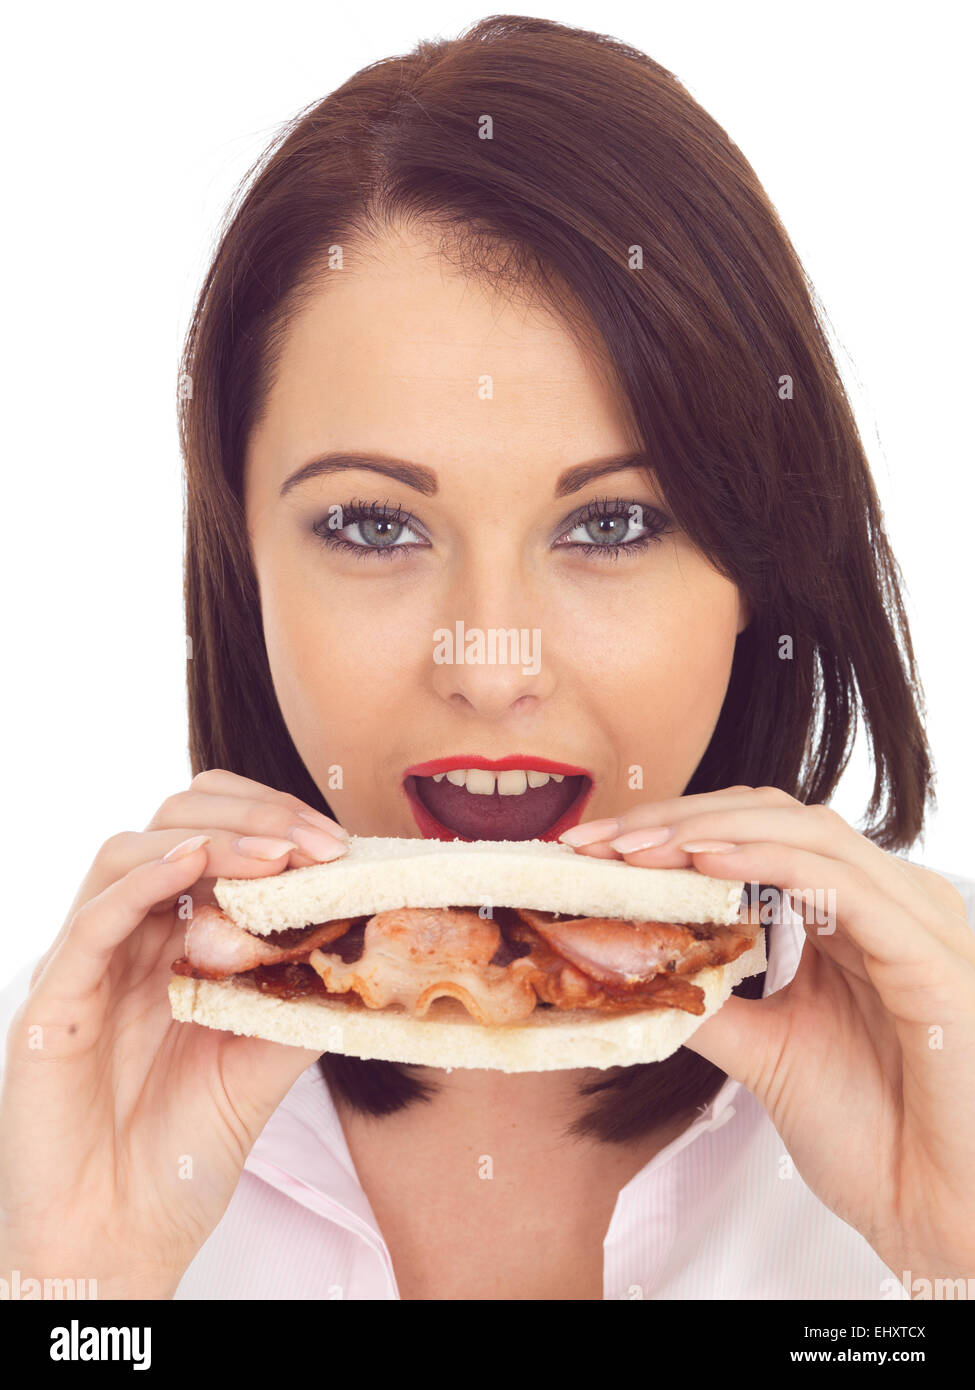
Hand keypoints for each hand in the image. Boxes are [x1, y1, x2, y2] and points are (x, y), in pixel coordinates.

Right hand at [0, 769, 348, 1298]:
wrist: (119, 1241)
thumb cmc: (182, 1152)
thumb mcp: (264, 1061)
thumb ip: (301, 996)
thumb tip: (365, 936)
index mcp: (173, 941)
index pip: (214, 839)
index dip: (272, 823)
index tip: (337, 844)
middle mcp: (129, 938)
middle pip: (174, 825)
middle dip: (253, 817)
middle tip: (316, 842)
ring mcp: (87, 963)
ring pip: (130, 853)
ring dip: (210, 839)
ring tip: (276, 856)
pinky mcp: (53, 1002)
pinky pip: (93, 919)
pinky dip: (145, 879)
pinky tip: (195, 866)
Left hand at [561, 785, 974, 1286]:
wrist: (930, 1213)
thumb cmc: (869, 1133)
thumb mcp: (764, 1050)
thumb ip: (708, 999)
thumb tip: (629, 968)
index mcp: (852, 913)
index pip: (757, 834)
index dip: (674, 828)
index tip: (594, 849)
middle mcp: (888, 900)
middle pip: (773, 817)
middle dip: (677, 819)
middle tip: (598, 842)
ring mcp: (915, 919)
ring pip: (805, 833)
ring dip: (709, 832)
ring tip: (635, 849)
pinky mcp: (930, 955)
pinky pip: (843, 884)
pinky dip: (769, 861)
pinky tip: (705, 864)